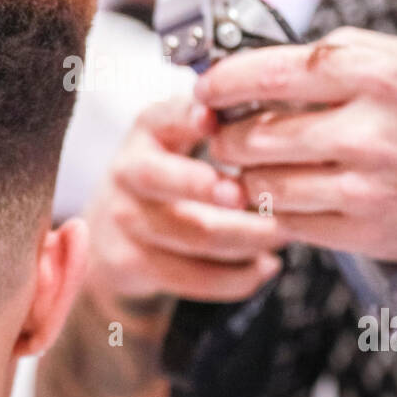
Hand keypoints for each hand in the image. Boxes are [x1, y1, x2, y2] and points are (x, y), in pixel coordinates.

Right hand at [81, 97, 286, 307]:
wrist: (113, 234)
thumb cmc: (169, 175)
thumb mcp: (179, 138)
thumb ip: (216, 122)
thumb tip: (280, 118)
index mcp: (147, 131)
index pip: (162, 118)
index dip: (185, 118)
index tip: (211, 119)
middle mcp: (127, 172)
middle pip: (160, 179)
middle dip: (206, 186)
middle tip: (248, 194)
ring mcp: (125, 221)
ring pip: (192, 235)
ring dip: (247, 238)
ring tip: (283, 233)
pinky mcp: (132, 264)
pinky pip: (194, 278)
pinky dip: (239, 276)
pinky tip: (266, 266)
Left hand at [193, 27, 396, 293]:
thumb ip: (341, 57)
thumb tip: (266, 63)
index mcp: (376, 73)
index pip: (268, 72)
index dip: (222, 81)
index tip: (207, 87)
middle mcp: (367, 129)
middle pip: (252, 135)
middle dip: (222, 134)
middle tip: (219, 130)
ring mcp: (365, 186)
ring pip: (262, 183)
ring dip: (240, 175)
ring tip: (242, 163)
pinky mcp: (365, 232)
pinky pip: (289, 221)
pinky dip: (270, 208)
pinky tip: (274, 194)